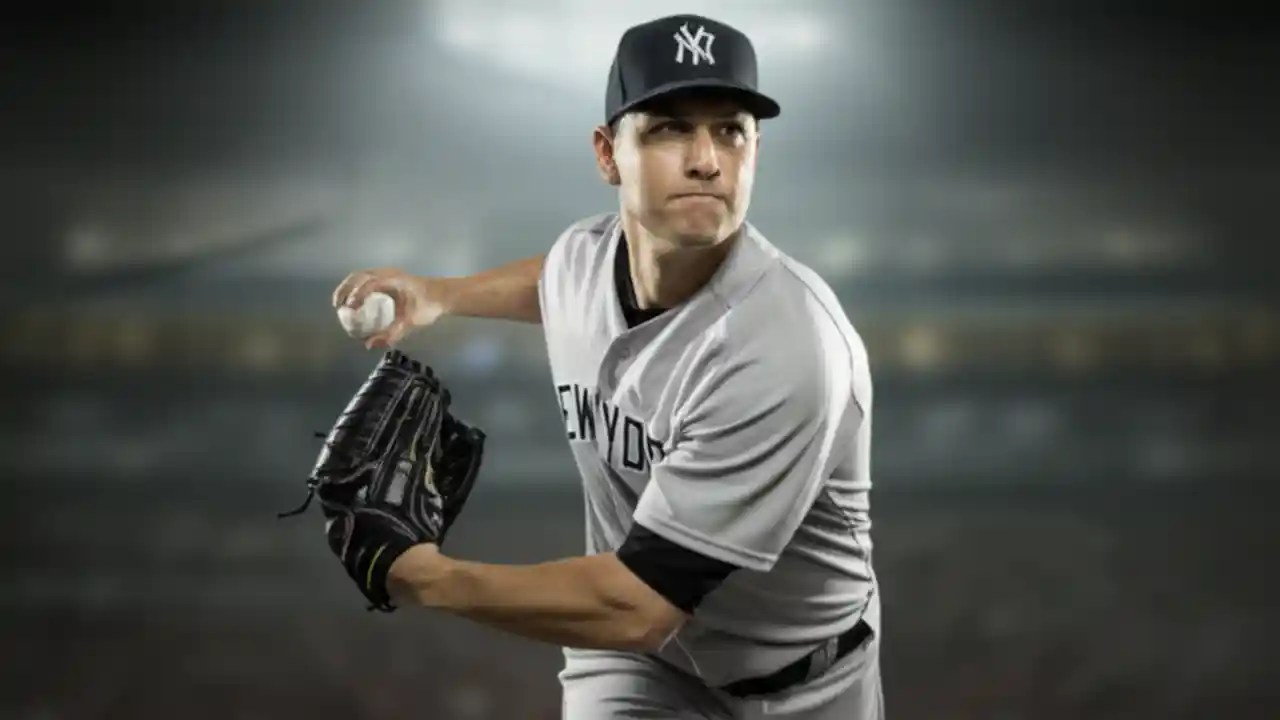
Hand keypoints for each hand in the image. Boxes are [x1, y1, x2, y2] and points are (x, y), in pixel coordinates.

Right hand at [332, 267, 450, 348]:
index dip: (356, 295)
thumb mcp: (410, 323)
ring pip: (362, 275)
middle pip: (359, 276)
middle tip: (337, 305)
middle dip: (345, 289)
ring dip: (349, 287)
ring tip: (342, 302)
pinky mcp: (390, 277)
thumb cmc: (429, 307)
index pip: (369, 284)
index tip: (349, 308)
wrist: (445, 295)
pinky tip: (356, 300)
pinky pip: (369, 278)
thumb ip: (390, 334)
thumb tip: (369, 345)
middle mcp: (388, 273)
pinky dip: (358, 286)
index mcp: (393, 280)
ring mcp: (389, 273)